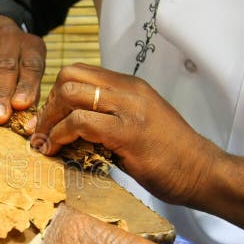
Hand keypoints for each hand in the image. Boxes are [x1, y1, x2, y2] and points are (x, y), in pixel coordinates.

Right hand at [0, 14, 45, 124]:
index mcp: (31, 46)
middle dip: (1, 94)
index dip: (26, 86)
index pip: (30, 66)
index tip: (20, 105)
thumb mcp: (33, 73)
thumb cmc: (20, 64)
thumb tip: (27, 124)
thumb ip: (31, 96)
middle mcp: (9, 39)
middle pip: (5, 67)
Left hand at [30, 63, 223, 205]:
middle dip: (47, 103)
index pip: (79, 72)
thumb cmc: (169, 155)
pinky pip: (81, 122)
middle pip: (69, 76)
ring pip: (71, 93)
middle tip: (41, 130)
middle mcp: (128, 90)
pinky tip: (56, 149)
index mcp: (129, 86)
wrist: (202, 172)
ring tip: (44, 142)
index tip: (47, 118)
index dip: (55, 93)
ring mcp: (129, 108)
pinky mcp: (127, 132)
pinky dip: (60, 135)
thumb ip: (108, 118)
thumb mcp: (136, 125)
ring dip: (49, 119)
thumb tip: (70, 126)